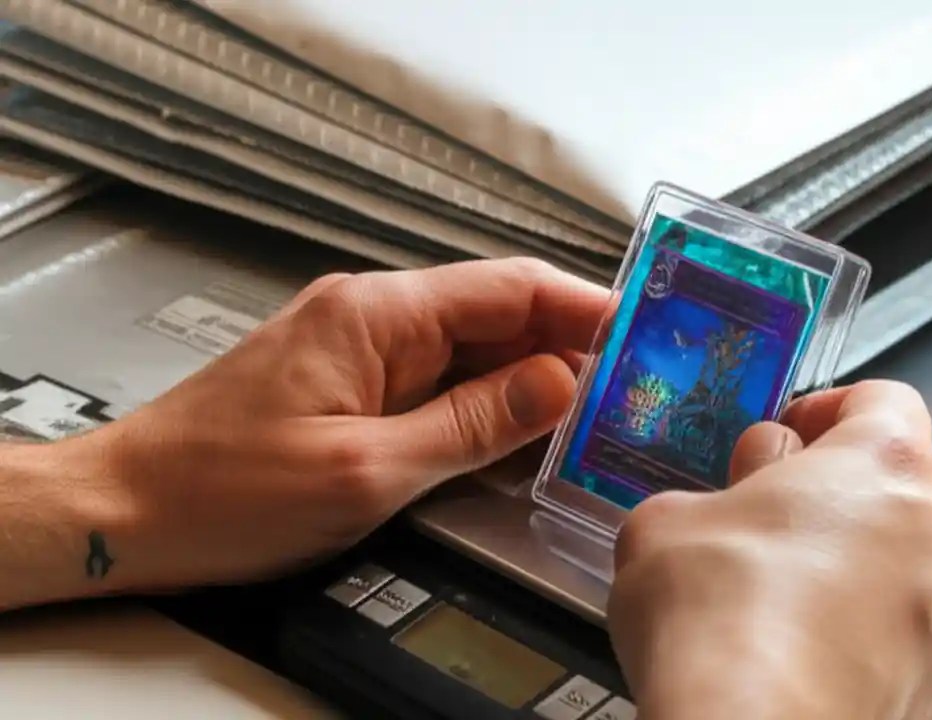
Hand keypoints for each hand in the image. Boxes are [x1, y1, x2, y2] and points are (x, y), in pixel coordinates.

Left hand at [26, 258, 606, 602]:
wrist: (126, 514)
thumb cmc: (218, 490)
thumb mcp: (367, 469)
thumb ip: (471, 424)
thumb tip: (555, 385)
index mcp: (375, 315)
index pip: (507, 288)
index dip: (583, 305)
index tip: (640, 329)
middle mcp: (370, 318)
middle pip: (495, 314)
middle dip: (569, 343)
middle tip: (632, 381)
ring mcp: (360, 351)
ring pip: (471, 350)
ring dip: (531, 377)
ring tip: (593, 409)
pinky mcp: (351, 387)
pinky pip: (438, 383)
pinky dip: (485, 404)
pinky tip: (519, 433)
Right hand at [607, 381, 931, 719]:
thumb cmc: (723, 630)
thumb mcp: (668, 522)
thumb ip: (712, 495)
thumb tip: (725, 506)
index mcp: (886, 466)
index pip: (884, 400)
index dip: (830, 411)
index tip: (791, 436)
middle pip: (895, 493)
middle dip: (833, 506)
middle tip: (767, 532)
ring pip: (911, 575)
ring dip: (857, 580)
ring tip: (783, 617)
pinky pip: (918, 649)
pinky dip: (875, 651)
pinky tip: (812, 669)